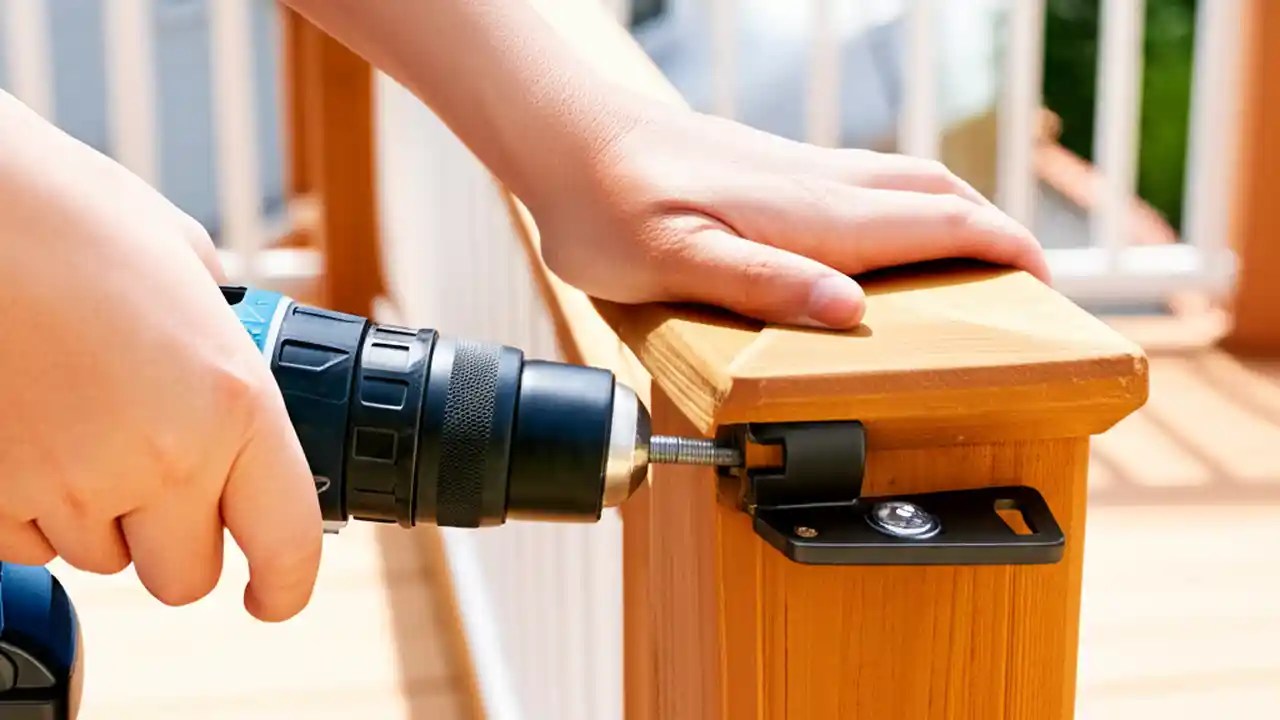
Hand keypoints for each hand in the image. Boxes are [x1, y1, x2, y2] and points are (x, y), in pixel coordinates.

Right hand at [0, 92, 320, 620]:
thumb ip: (224, 341)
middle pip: (184, 576)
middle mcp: (159, 458)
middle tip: (157, 483)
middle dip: (176, 542)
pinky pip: (24, 545)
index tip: (272, 595)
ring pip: (101, 561)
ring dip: (100, 517)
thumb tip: (237, 373)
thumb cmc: (68, 216)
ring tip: (76, 425)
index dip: (285, 585)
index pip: (286, 542)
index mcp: (232, 402)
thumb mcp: (189, 268)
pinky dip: (30, 509)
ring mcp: (64, 484)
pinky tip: (27, 435)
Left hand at [534, 103, 1049, 328]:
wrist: (566, 140)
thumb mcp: (672, 262)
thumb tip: (850, 309)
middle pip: (938, 197)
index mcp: (808, 215)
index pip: (935, 227)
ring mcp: (798, 170)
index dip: (1000, 252)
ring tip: (980, 258)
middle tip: (1029, 282)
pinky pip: (869, 182)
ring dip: (958, 214)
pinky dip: (909, 207)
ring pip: (907, 183)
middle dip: (997, 234)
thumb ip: (763, 283)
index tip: (1044, 287)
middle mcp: (817, 184)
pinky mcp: (774, 169)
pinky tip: (889, 233)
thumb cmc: (606, 207)